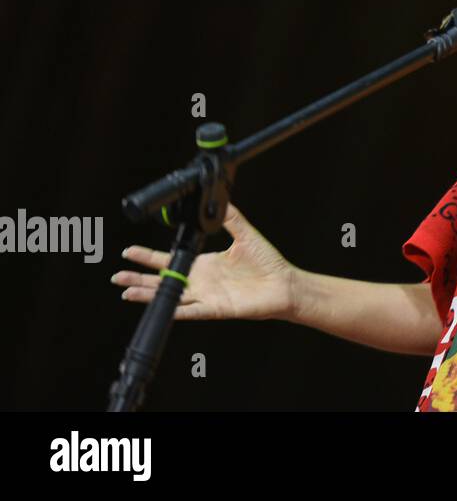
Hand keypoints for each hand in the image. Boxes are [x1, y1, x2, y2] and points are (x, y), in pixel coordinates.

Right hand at [111, 202, 296, 320]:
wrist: (284, 284)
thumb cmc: (268, 263)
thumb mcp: (246, 235)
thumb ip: (231, 219)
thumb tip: (219, 200)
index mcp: (204, 264)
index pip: (169, 260)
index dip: (148, 257)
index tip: (128, 251)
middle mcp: (201, 281)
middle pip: (162, 280)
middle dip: (138, 278)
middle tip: (116, 276)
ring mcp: (206, 296)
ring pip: (170, 297)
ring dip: (148, 295)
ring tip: (126, 292)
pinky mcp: (215, 309)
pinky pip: (190, 311)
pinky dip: (174, 310)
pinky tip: (159, 308)